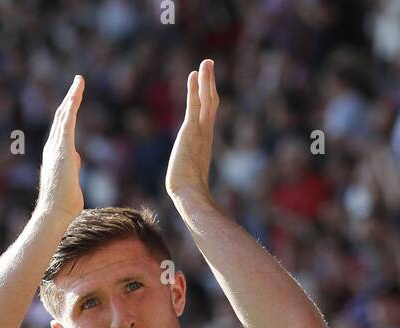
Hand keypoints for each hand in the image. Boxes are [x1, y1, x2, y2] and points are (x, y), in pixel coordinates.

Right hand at [36, 75, 83, 222]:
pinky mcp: (63, 148)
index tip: (73, 101)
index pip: (62, 130)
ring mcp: (56, 147)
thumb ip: (74, 167)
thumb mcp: (72, 181)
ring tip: (79, 82)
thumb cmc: (64, 204)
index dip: (67, 113)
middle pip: (62, 117)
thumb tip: (77, 158)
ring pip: (64, 115)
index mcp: (55, 155)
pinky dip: (72, 106)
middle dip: (70, 99)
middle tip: (78, 83)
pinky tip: (76, 93)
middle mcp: (52, 147)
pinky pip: (67, 121)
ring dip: (72, 97)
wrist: (55, 212)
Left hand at [166, 59, 218, 203]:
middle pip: (211, 102)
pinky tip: (194, 74)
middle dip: (210, 83)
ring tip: (207, 62)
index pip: (208, 114)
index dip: (208, 97)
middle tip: (209, 64)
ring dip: (207, 80)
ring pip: (206, 101)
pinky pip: (194, 105)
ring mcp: (200, 131)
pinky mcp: (191, 131)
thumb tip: (192, 191)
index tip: (207, 84)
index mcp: (205, 141)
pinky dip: (194, 89)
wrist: (189, 194)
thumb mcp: (190, 177)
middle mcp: (206, 133)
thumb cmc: (189, 191)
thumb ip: (192, 175)